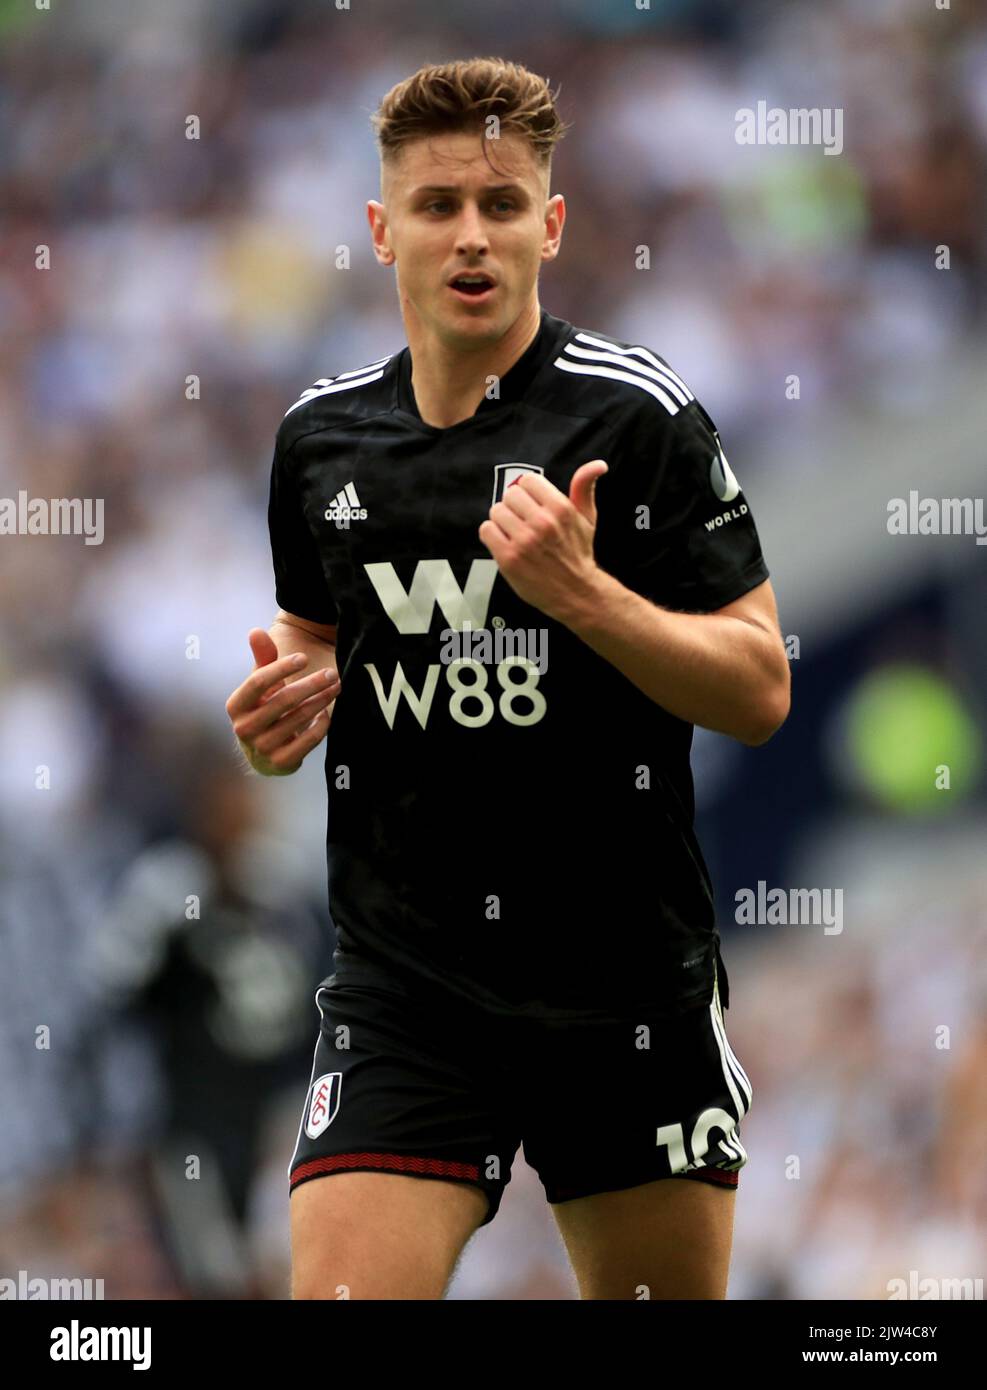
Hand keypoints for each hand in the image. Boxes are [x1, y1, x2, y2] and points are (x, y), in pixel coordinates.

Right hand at [226, 629, 340, 775]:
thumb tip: (256, 631)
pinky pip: (308, 741)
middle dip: (311, 684)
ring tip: (336, 687)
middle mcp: (244, 728)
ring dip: (322, 700)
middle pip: (283, 699)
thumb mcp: (261, 684)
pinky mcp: (281, 763)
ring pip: (299, 718)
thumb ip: (262, 657)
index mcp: (236, 705)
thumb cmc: (263, 708)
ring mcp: (262, 748)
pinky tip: (327, 712)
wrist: (262, 752)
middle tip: (332, 673)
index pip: (258, 681)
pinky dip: (321, 725)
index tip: (304, 658)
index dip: (281, 668)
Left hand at [478, 460, 608, 622]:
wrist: (576, 592)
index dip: (527, 492)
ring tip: (514, 533)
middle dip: (514, 507)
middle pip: (509, 495)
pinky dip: (492, 536)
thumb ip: (585, 488)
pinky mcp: (508, 558)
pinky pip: (486, 531)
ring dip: (502, 522)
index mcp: (560, 508)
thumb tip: (599, 464)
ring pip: (496, 511)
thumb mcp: (587, 518)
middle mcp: (542, 523)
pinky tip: (505, 543)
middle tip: (522, 521)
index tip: (532, 505)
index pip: (527, 480)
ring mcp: (524, 541)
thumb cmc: (578, 553)